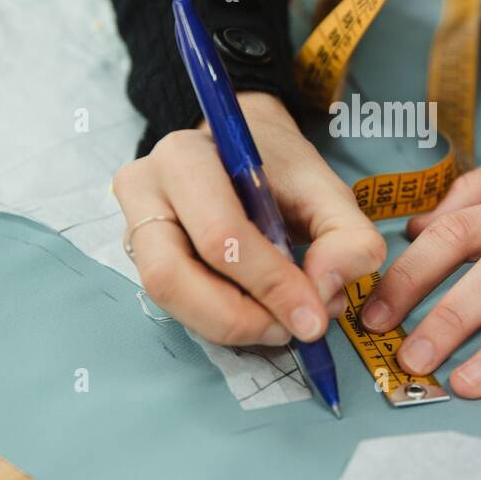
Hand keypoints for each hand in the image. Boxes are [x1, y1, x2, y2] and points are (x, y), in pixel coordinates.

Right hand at [112, 92, 384, 345]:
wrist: (239, 150)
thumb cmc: (278, 168)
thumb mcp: (326, 189)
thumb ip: (347, 236)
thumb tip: (326, 293)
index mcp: (186, 157)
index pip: (218, 234)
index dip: (268, 284)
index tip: (313, 316)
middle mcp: (145, 190)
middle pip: (173, 276)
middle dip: (240, 316)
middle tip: (291, 329)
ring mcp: (133, 226)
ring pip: (166, 298)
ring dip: (228, 326)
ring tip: (277, 323)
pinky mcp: (139, 258)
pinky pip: (173, 305)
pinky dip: (218, 322)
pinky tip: (255, 313)